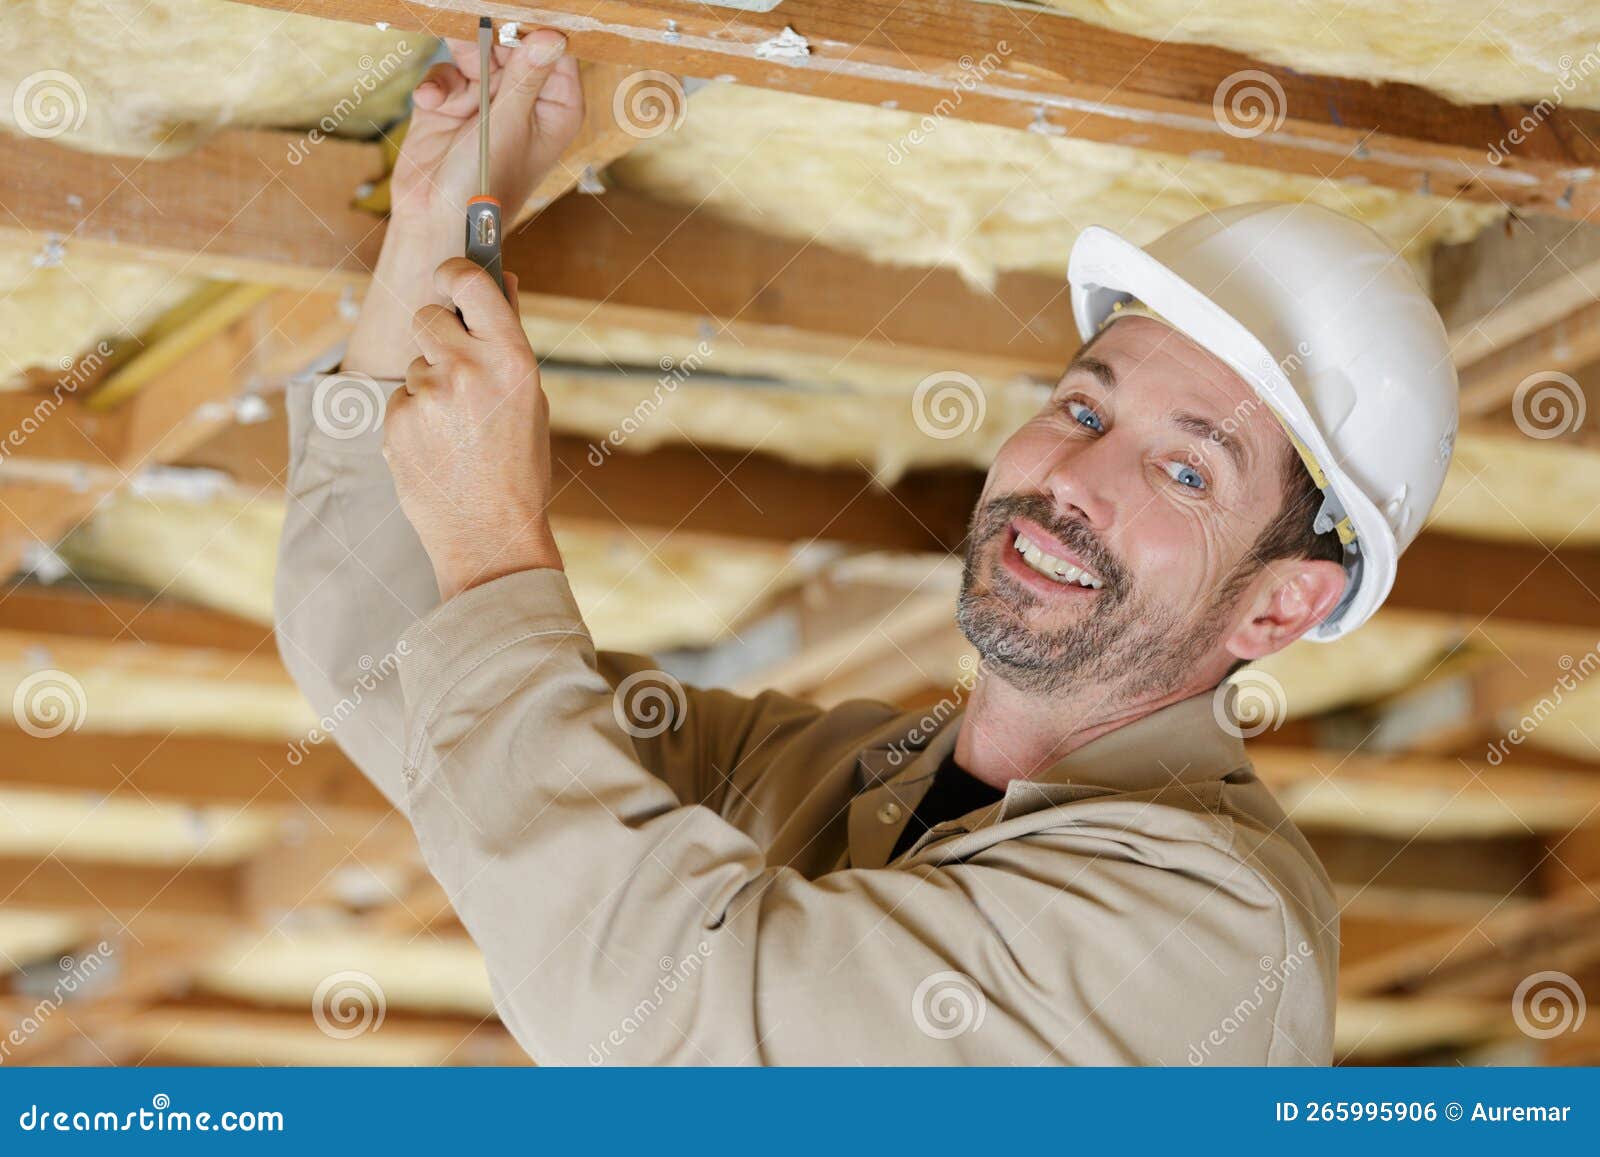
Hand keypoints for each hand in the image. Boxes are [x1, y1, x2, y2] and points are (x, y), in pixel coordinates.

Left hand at [383, 259, 562, 600]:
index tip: (450, 275)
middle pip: (428, 315)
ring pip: (414, 364)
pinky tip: (438, 448)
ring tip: (456, 429)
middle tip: (454, 367)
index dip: (455, 271)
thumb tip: (503, 280)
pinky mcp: (397, 421)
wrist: (491, 534)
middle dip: (436, 334)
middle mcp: (468, 368)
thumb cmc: (519, 467)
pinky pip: (400, 400)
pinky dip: (414, 418)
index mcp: (511, 358)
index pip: (470, 281)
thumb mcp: (530, 398)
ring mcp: (428, 395)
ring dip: (429, 385)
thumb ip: (508, 339)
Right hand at [392, 29, 583, 224]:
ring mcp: (488, 100)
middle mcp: (526, 99)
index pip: (554, 50)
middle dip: (489, 41)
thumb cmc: (484, 187)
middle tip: (472, 40)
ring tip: (452, 88)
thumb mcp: (506, 126)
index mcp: (556, 107)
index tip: (514, 18)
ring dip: (459, 62)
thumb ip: (525, 77)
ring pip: (476, 51)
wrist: (434, 221)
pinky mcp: (454, 103)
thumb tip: (551, 35)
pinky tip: (431, 104)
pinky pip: (446, 72)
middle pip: (512, 43)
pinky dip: (437, 86)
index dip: (533, 30)